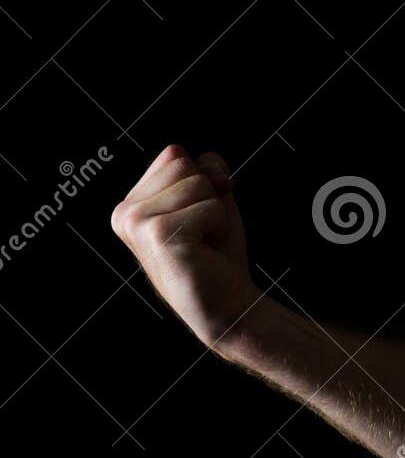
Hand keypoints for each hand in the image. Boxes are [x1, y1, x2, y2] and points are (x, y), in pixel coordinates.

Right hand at [111, 145, 259, 348]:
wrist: (226, 303)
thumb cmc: (217, 254)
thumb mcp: (211, 200)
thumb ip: (206, 170)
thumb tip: (213, 168)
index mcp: (130, 202)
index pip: (174, 154)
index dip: (204, 180)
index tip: (202, 216)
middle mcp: (124, 212)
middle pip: (183, 162)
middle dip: (208, 194)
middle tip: (203, 231)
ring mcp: (136, 222)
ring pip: (198, 182)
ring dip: (215, 212)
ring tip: (203, 241)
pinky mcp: (158, 234)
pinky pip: (210, 206)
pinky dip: (219, 226)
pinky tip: (205, 250)